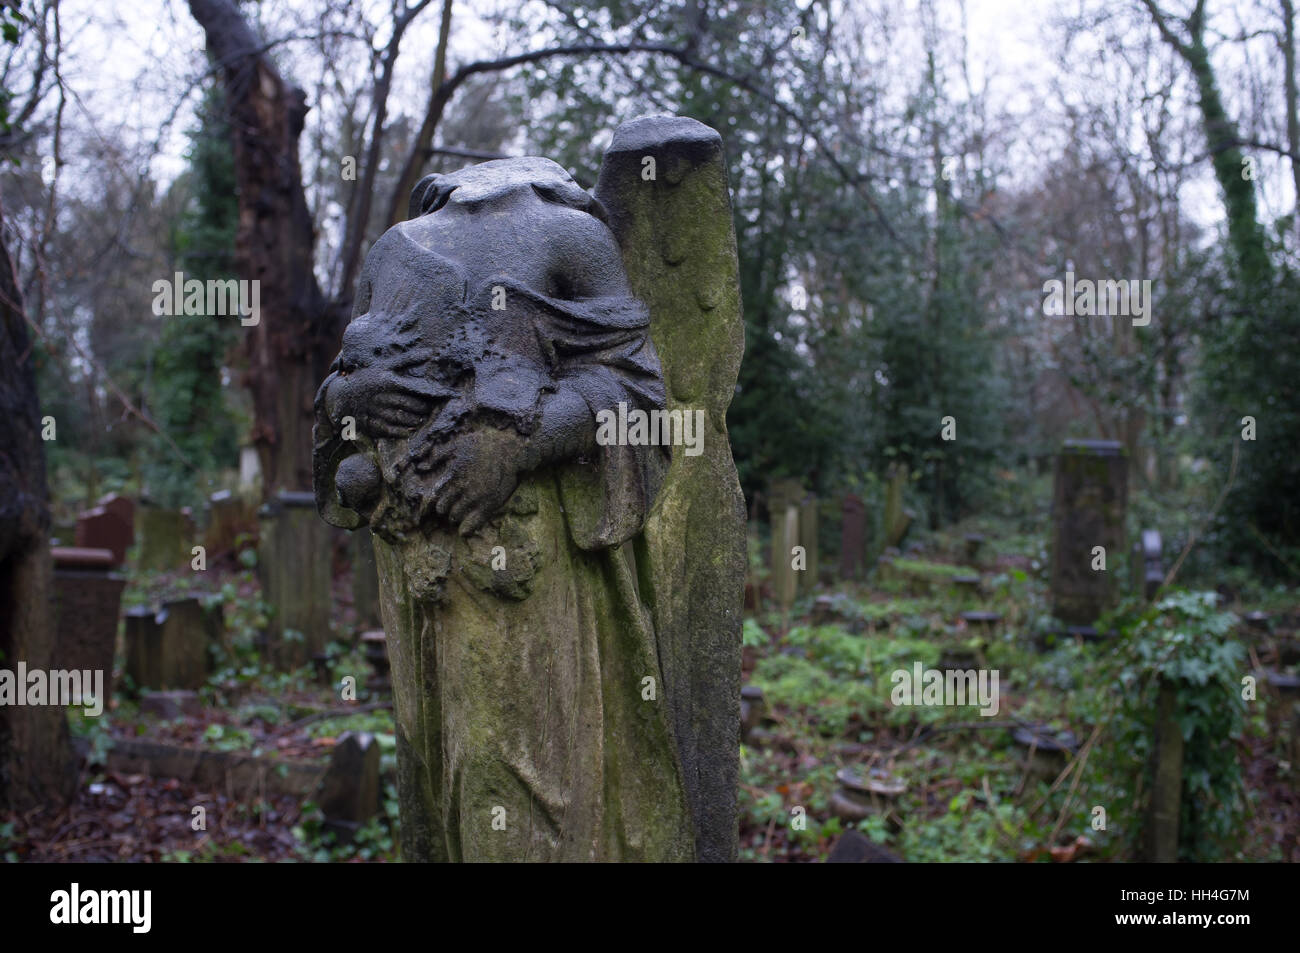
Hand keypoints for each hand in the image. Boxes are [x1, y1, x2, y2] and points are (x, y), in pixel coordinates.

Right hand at [326, 362, 443, 439]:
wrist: (341, 396)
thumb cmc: (369, 378)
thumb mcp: (385, 366)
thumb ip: (408, 360)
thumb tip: (430, 352)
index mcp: (390, 381)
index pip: (419, 389)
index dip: (436, 393)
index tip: (451, 395)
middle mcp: (385, 397)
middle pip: (414, 406)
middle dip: (426, 409)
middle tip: (434, 409)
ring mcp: (378, 412)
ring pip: (405, 419)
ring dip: (418, 420)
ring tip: (423, 418)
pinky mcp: (372, 425)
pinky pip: (393, 431)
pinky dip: (404, 431)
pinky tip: (411, 429)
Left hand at [421, 426, 530, 535]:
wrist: (510, 451)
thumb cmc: (483, 445)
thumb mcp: (458, 444)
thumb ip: (438, 455)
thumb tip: (421, 466)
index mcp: (453, 474)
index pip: (436, 495)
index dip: (437, 500)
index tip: (442, 500)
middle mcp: (462, 487)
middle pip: (444, 508)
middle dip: (445, 508)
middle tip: (452, 506)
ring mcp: (475, 497)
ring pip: (456, 517)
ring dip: (455, 516)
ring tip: (460, 513)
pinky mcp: (489, 505)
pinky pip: (472, 524)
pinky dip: (465, 530)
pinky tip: (464, 531)